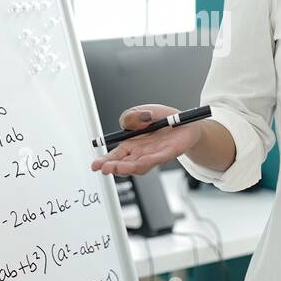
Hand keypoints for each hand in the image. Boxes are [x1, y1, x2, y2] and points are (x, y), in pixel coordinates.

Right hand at [89, 103, 203, 176]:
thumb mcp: (141, 112)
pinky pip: (158, 158)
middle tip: (105, 169)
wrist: (184, 123)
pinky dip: (150, 160)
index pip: (114, 156)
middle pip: (124, 164)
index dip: (104, 161)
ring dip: (129, 168)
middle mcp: (140, 153)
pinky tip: (142, 161)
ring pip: (139, 166)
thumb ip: (131, 117)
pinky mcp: (168, 153)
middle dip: (113, 167)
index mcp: (130, 144)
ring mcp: (153, 155)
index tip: (95, 165)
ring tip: (119, 168)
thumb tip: (132, 123)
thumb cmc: (161, 119)